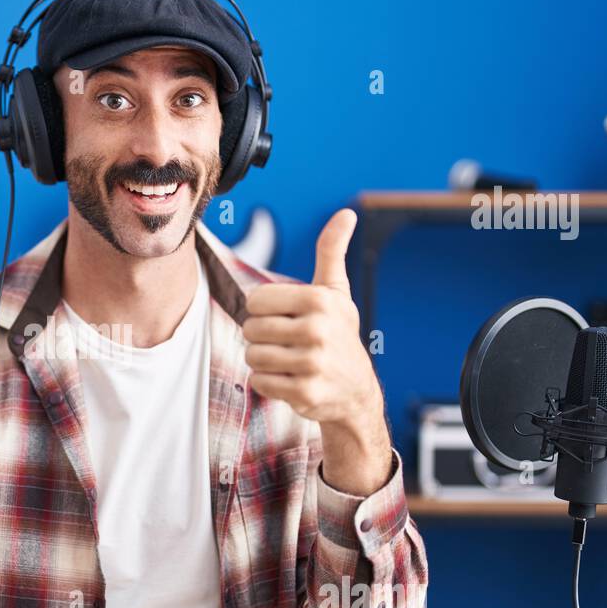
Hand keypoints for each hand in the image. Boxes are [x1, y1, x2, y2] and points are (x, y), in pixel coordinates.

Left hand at [242, 209, 390, 494]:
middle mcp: (318, 330)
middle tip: (284, 343)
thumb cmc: (338, 333)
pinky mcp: (305, 393)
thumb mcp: (336, 291)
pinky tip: (289, 380)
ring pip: (252, 357)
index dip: (263, 311)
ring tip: (285, 361)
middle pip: (250, 329)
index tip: (284, 318)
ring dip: (262, 361)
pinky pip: (259, 382)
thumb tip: (346, 214)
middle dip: (261, 338)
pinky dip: (268, 383)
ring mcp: (312, 364)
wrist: (356, 389)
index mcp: (319, 300)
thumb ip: (331, 252)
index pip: (255, 300)